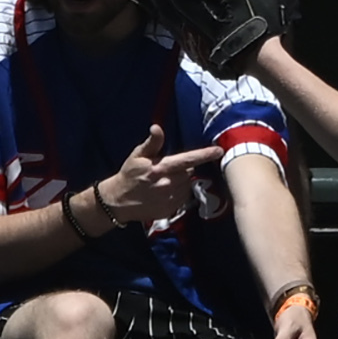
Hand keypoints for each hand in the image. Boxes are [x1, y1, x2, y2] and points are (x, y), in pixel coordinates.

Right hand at [93, 125, 220, 228]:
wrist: (118, 201)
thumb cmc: (129, 175)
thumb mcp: (137, 156)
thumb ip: (152, 143)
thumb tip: (157, 128)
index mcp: (161, 168)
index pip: (188, 160)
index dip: (204, 155)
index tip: (219, 150)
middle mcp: (168, 184)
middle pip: (188, 172)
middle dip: (183, 169)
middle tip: (168, 169)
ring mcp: (170, 199)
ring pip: (186, 185)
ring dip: (181, 181)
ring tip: (165, 181)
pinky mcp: (170, 210)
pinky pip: (182, 198)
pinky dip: (178, 193)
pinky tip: (165, 192)